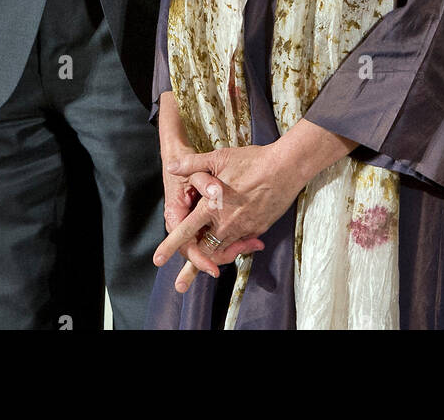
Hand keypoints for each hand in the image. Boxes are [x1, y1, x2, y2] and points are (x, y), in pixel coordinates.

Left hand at [153, 143, 301, 293]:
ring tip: (208, 268)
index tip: (157, 259)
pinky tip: (234, 244)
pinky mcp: (257, 229)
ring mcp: (242, 229)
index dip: (170, 246)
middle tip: (180, 285)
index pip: (185, 232)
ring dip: (214, 258)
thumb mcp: (219, 157)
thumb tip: (171, 166)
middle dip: (191, 268)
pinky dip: (235, 246)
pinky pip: (241, 244)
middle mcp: (225, 223)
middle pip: (204, 251)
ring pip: (223, 250)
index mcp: (211, 207)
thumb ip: (192, 164)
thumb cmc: (252, 161)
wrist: (285, 169)